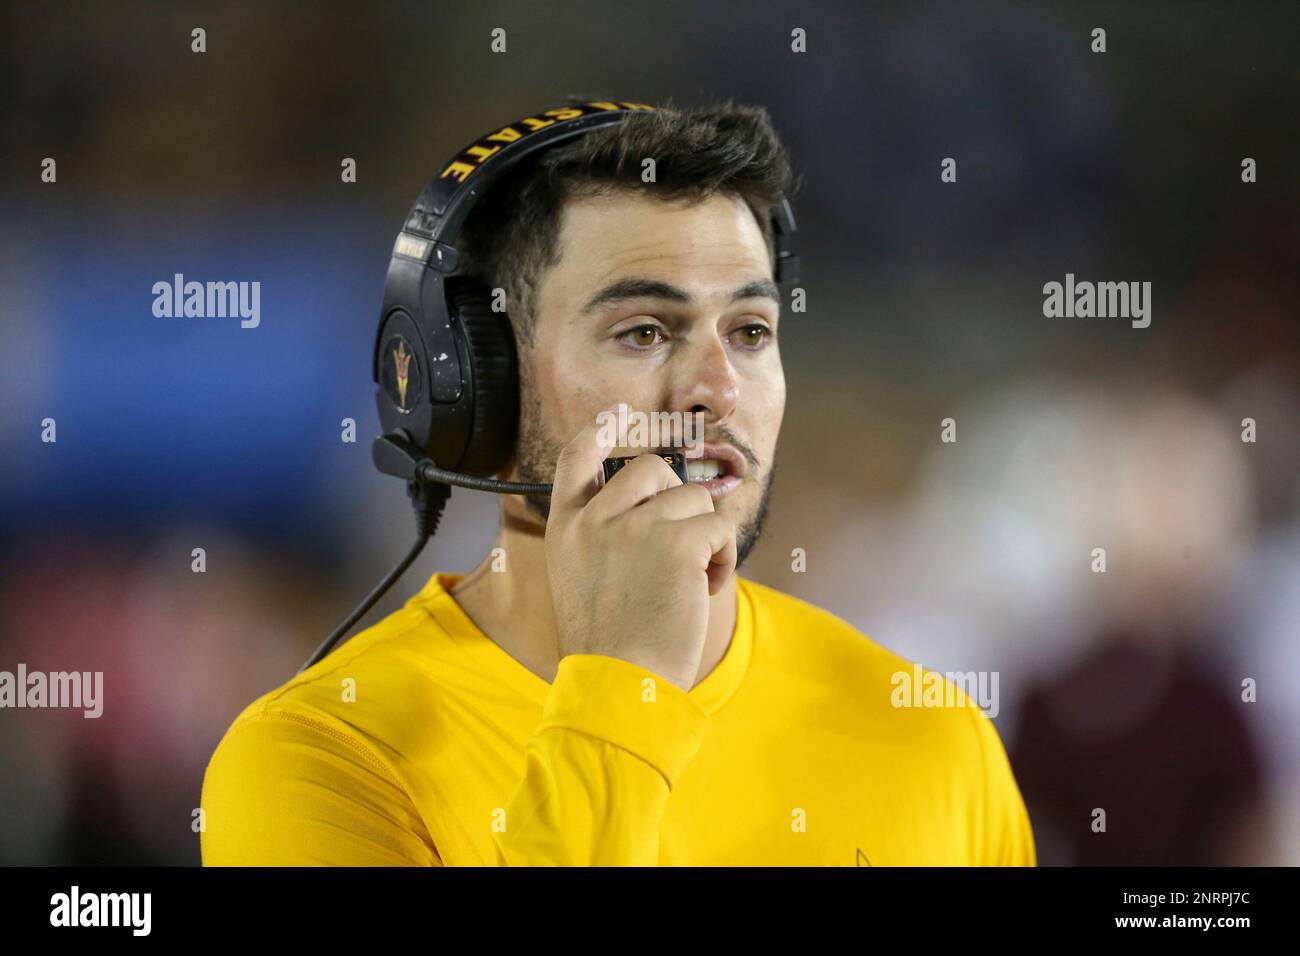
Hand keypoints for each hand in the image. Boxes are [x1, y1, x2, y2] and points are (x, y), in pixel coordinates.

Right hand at [544, 412, 736, 691]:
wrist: (620, 685)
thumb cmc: (610, 647)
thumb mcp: (583, 580)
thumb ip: (607, 536)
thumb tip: (667, 501)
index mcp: (566, 527)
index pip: (578, 455)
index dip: (603, 429)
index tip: (621, 415)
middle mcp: (597, 517)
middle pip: (654, 468)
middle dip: (678, 500)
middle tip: (679, 548)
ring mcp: (636, 525)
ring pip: (694, 499)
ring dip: (703, 537)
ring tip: (687, 584)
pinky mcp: (677, 540)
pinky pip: (718, 528)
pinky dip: (721, 560)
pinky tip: (702, 591)